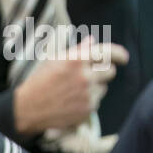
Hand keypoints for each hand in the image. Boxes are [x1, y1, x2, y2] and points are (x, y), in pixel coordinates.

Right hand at [13, 38, 128, 136]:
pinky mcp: (86, 111)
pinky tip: (73, 102)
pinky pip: (97, 103)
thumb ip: (78, 51)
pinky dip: (89, 102)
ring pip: (104, 89)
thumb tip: (92, 42)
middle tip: (91, 76)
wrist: (27, 108)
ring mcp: (87, 95)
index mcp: (77, 59)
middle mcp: (85, 76)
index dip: (119, 54)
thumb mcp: (56, 59)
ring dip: (96, 88)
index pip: (108, 52)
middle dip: (104, 73)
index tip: (124, 57)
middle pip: (110, 72)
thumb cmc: (40, 81)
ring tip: (76, 91)